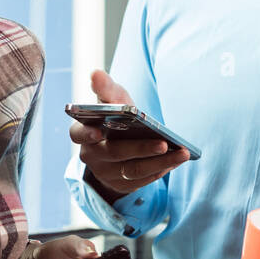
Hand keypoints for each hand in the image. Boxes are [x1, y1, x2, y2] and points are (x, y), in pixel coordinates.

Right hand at [69, 70, 189, 197]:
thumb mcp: (112, 100)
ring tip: (181, 153)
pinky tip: (176, 161)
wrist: (120, 144)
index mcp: (84, 132)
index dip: (86, 133)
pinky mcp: (121, 185)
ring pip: (132, 170)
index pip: (78, 134)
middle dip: (140, 148)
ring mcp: (106, 172)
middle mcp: (91, 155)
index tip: (98, 131)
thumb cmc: (116, 116)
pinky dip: (160, 170)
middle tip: (163, 143)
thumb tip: (96, 73)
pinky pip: (142, 180)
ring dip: (159, 162)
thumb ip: (106, 88)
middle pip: (114, 153)